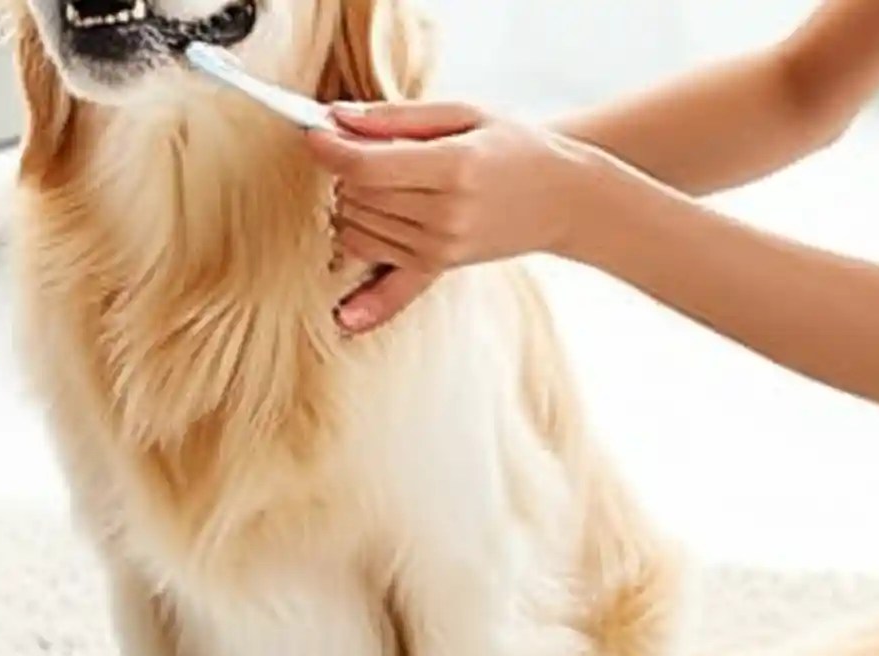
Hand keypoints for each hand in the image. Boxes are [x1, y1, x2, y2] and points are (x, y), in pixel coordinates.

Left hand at [304, 102, 593, 333]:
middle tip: (363, 150)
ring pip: (358, 231)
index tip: (314, 131)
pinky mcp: (440, 268)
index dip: (330, 148)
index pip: (366, 166)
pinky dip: (361, 286)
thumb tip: (336, 118)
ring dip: (350, 206)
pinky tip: (343, 316)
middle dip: (345, 171)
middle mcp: (446, 215)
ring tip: (378, 182)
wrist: (564, 197)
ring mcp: (442, 248)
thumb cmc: (514, 147)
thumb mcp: (463, 115)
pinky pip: (387, 283)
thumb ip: (396, 116)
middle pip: (357, 197)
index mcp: (453, 168)